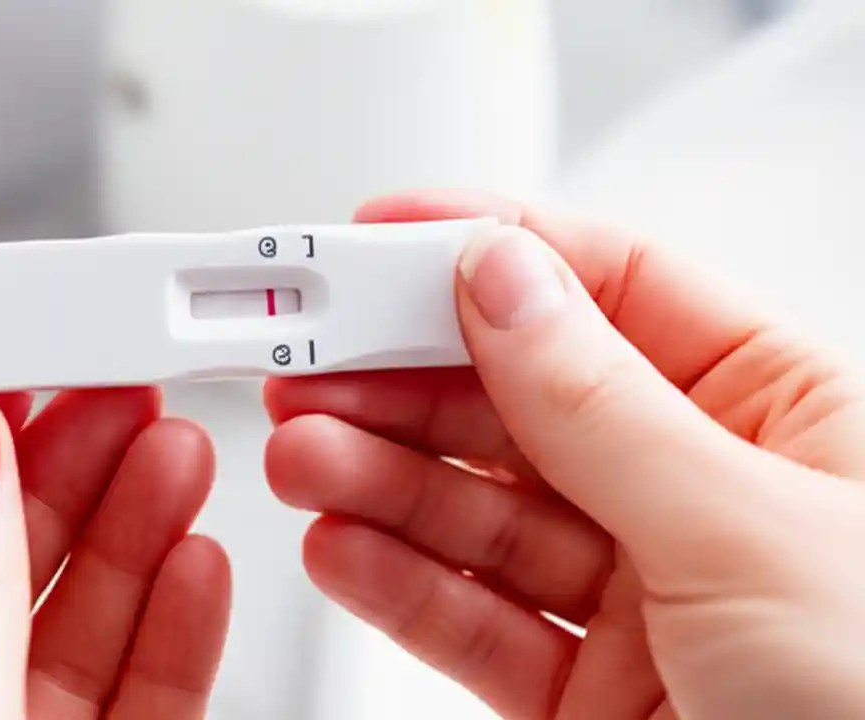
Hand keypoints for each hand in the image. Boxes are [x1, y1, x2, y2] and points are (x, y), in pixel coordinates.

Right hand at [265, 190, 864, 718]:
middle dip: (405, 376)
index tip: (383, 237)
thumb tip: (502, 282)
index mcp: (782, 415)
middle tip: (312, 355)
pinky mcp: (583, 692)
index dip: (492, 253)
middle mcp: (700, 497)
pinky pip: (471, 618)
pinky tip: (341, 542)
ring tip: (304, 452)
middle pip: (520, 402)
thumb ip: (601, 406)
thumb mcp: (750, 531)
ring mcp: (637, 599)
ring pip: (478, 512)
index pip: (612, 292)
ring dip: (378, 476)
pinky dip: (395, 582)